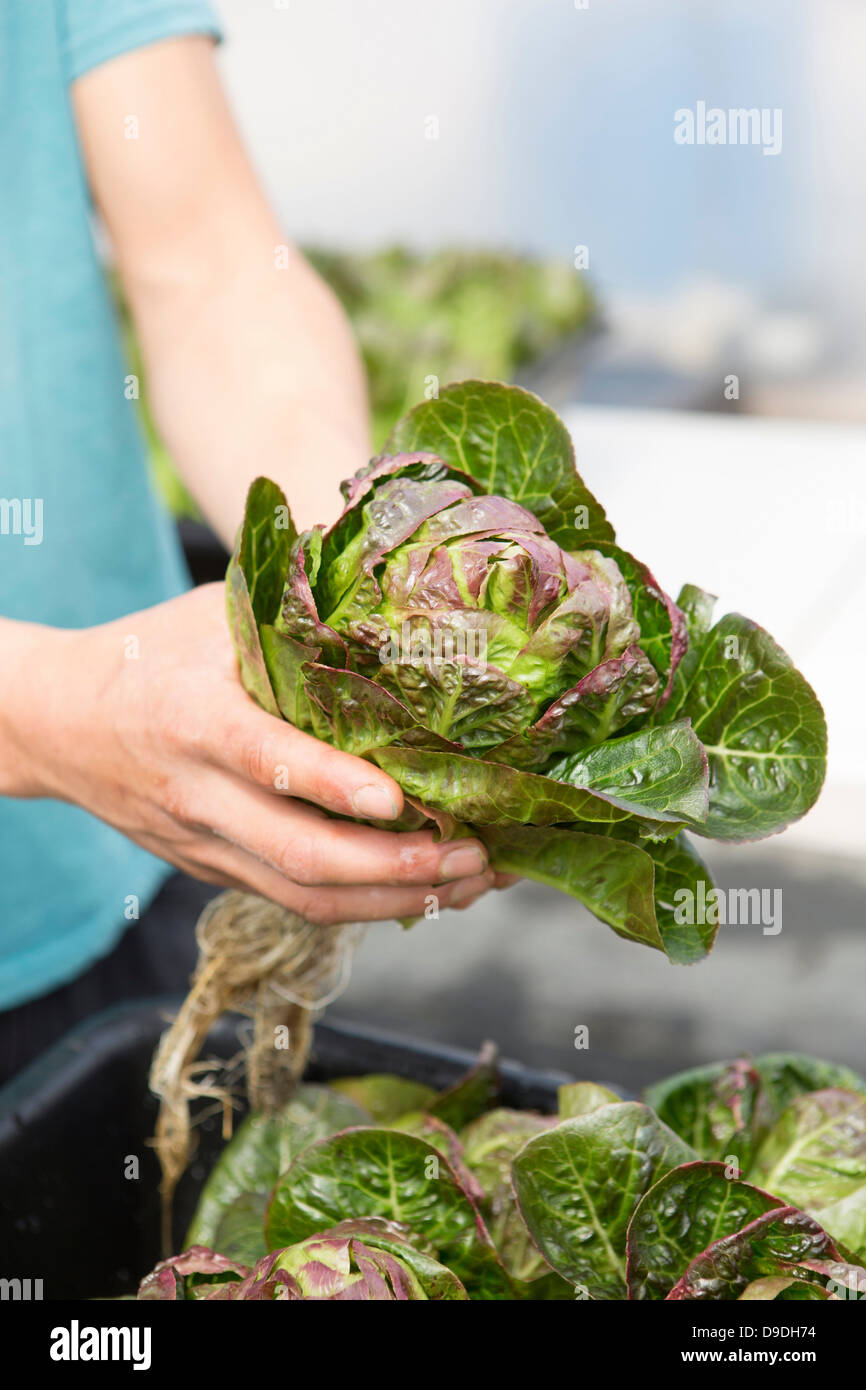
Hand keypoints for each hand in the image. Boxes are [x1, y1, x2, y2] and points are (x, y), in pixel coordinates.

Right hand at [4, 585, 500, 923]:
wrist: (57, 723)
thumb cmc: (149, 654)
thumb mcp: (211, 614)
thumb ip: (290, 610)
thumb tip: (394, 577)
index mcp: (194, 717)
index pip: (267, 759)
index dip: (333, 784)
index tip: (400, 799)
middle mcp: (198, 794)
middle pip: (298, 856)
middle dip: (395, 869)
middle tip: (474, 856)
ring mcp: (204, 843)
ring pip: (302, 896)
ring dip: (394, 901)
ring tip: (472, 884)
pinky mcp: (214, 870)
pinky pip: (293, 900)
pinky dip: (364, 904)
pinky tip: (425, 890)